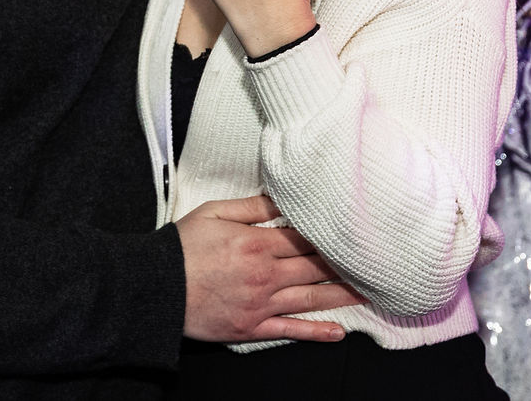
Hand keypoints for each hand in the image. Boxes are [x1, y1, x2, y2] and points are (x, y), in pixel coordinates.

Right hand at [177, 194, 364, 342]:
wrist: (156, 289)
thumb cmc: (181, 247)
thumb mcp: (213, 213)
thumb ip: (251, 207)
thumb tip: (281, 197)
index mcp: (256, 243)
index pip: (304, 238)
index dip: (331, 234)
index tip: (354, 232)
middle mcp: (265, 275)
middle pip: (315, 267)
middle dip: (346, 263)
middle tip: (374, 261)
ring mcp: (261, 305)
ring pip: (311, 298)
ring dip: (342, 295)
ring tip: (369, 291)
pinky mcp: (252, 328)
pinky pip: (290, 330)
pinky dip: (316, 332)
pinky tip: (339, 332)